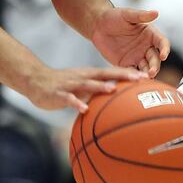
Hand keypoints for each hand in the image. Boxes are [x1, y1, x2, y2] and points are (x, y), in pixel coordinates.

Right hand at [22, 64, 145, 112]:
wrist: (35, 80)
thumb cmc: (63, 86)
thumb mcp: (82, 88)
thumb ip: (97, 93)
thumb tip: (116, 103)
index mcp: (90, 74)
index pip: (112, 72)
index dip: (129, 73)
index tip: (146, 76)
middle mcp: (83, 76)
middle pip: (105, 74)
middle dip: (122, 75)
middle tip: (139, 78)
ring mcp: (71, 84)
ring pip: (88, 84)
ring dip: (100, 87)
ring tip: (113, 90)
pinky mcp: (59, 93)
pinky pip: (68, 99)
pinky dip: (76, 103)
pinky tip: (83, 110)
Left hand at [91, 5, 168, 76]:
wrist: (97, 25)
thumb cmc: (113, 16)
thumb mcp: (127, 14)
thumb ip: (141, 15)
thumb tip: (156, 12)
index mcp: (150, 34)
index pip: (162, 43)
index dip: (165, 49)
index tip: (163, 56)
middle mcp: (146, 47)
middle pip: (155, 59)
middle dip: (155, 66)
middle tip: (151, 72)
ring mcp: (137, 56)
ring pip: (146, 68)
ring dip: (147, 74)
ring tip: (144, 78)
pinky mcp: (126, 64)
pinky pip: (133, 72)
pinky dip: (134, 77)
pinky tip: (133, 80)